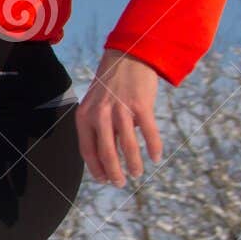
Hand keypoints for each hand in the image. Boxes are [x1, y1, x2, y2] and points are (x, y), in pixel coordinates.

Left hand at [75, 47, 162, 186]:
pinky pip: (148, 132)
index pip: (87, 150)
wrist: (128, 55)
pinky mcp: (140, 104)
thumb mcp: (95, 105)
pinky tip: (156, 157)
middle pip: (106, 152)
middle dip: (114, 173)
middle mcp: (100, 114)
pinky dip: (153, 147)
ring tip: (137, 173)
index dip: (96, 169)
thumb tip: (108, 158)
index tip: (104, 180)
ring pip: (127, 146)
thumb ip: (98, 128)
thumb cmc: (111, 84)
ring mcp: (120, 109)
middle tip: (121, 183)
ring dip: (134, 164)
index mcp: (85, 115)